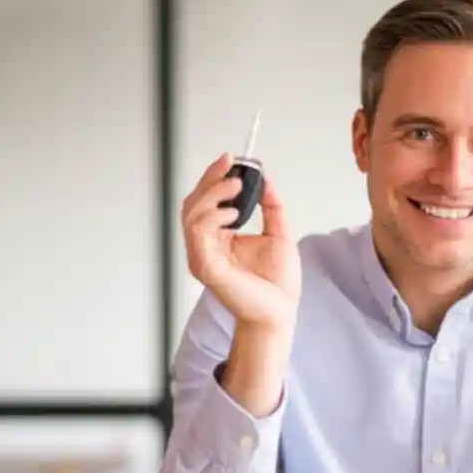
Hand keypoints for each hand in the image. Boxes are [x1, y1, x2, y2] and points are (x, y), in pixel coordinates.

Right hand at [181, 153, 301, 330]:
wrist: (281, 312)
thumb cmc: (277, 284)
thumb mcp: (279, 234)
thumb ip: (271, 207)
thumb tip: (266, 180)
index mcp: (217, 239)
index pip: (204, 202)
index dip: (213, 178)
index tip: (230, 159)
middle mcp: (205, 247)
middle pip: (192, 205)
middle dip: (210, 180)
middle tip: (231, 169)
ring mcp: (203, 258)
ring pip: (191, 216)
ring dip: (212, 196)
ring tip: (236, 188)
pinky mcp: (207, 269)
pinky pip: (199, 235)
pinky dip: (213, 218)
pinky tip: (232, 215)